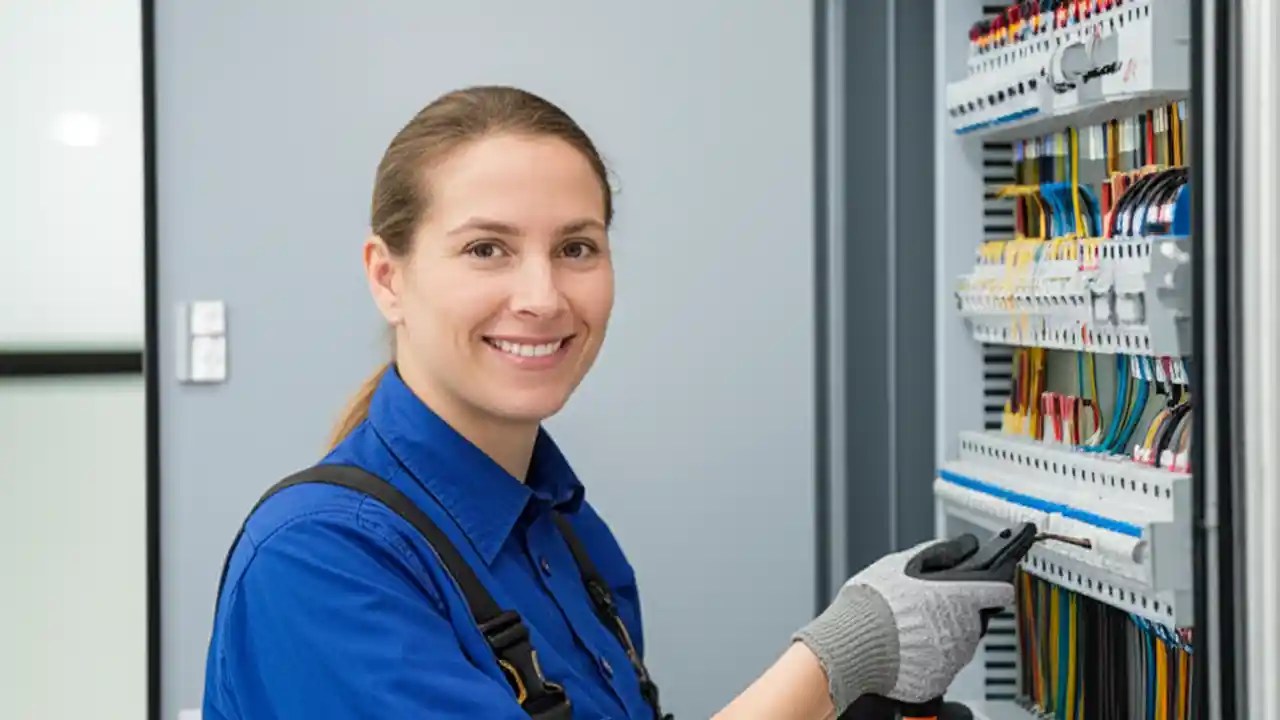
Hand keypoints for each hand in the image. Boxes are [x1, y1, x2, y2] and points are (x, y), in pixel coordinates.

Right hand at [792, 536, 1014, 714]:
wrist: (851, 646)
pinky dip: (928, 657)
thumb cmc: (872, 605)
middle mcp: (964, 630)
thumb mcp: (899, 563)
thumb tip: (960, 546)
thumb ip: (935, 553)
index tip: (993, 584)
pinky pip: (941, 665)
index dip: (995, 584)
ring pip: (958, 642)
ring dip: (942, 634)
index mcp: (961, 598)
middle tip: (927, 605)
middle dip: (958, 611)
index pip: (999, 590)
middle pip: (975, 618)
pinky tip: (906, 647)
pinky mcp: (939, 681)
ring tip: (909, 627)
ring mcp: (954, 659)